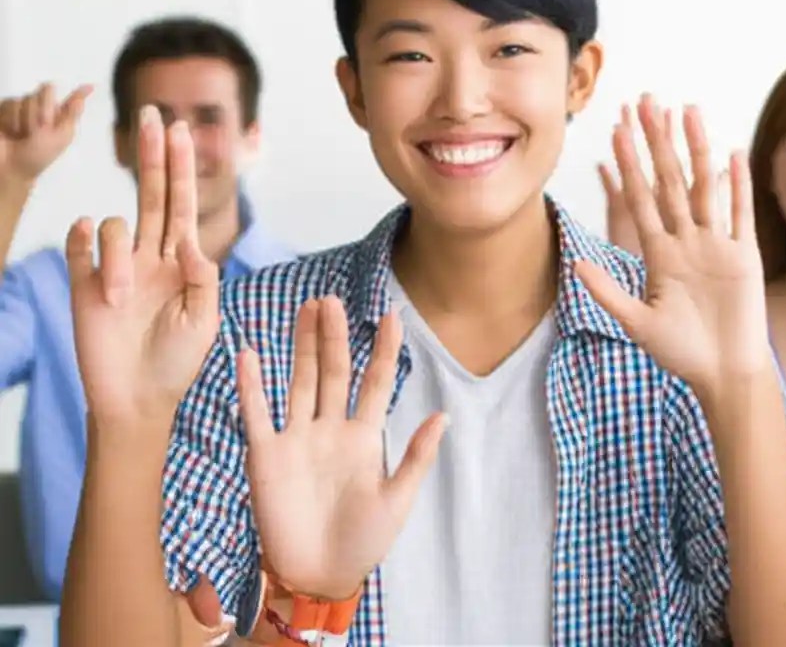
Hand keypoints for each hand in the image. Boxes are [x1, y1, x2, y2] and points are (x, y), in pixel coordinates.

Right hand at [0, 83, 92, 185]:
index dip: (80, 93)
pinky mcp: (5, 109)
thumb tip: (89, 89)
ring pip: (26, 98)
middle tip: (38, 131)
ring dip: (25, 119)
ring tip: (23, 135)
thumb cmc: (39, 155)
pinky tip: (12, 131)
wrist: (11, 166)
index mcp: (60, 118)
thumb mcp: (61, 137)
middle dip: (42, 112)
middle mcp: (43, 109)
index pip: (71, 99)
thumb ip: (71, 114)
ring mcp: (24, 108)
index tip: (92, 86)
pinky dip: (12, 119)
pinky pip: (10, 103)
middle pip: (45, 92)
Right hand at [67, 105, 219, 420]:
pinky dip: (83, 239)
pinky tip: (87, 242)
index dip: (182, 168)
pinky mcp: (83, 282)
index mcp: (182, 263)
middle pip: (151, 194)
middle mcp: (150, 257)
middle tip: (153, 115)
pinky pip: (79, 244)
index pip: (183, 205)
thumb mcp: (204, 322)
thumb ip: (202, 280)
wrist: (137, 398)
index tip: (182, 131)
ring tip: (120, 299)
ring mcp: (115, 267)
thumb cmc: (176, 363)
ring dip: (117, 257)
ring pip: (116, 226)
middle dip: (153, 155)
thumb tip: (189, 240)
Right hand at [238, 297, 449, 600]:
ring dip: (302, 347)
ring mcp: (297, 439)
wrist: (320, 575)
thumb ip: (415, 457)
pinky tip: (250, 353)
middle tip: (332, 299)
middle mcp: (330, 430)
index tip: (392, 315)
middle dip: (334, 336)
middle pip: (333, 372)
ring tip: (306, 309)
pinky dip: (252, 385)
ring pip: (300, 382)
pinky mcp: (266, 456)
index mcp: (364, 437)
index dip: (384, 350)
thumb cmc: (363, 541)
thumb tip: (444, 416)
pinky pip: (257, 413)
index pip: (375, 383)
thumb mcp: (398, 500)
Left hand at [575, 94, 769, 395]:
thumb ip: (608, 292)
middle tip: (648, 103)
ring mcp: (716, 245)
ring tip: (689, 111)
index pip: (640, 199)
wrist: (724, 372)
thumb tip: (573, 265)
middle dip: (658, 143)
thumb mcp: (637, 323)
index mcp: (659, 254)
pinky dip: (737, 184)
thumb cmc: (681, 352)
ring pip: (704, 186)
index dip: (629, 166)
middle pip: (670, 181)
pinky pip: (739, 212)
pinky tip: (733, 152)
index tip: (617, 132)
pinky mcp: (743, 254)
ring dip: (697, 150)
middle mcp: (686, 242)